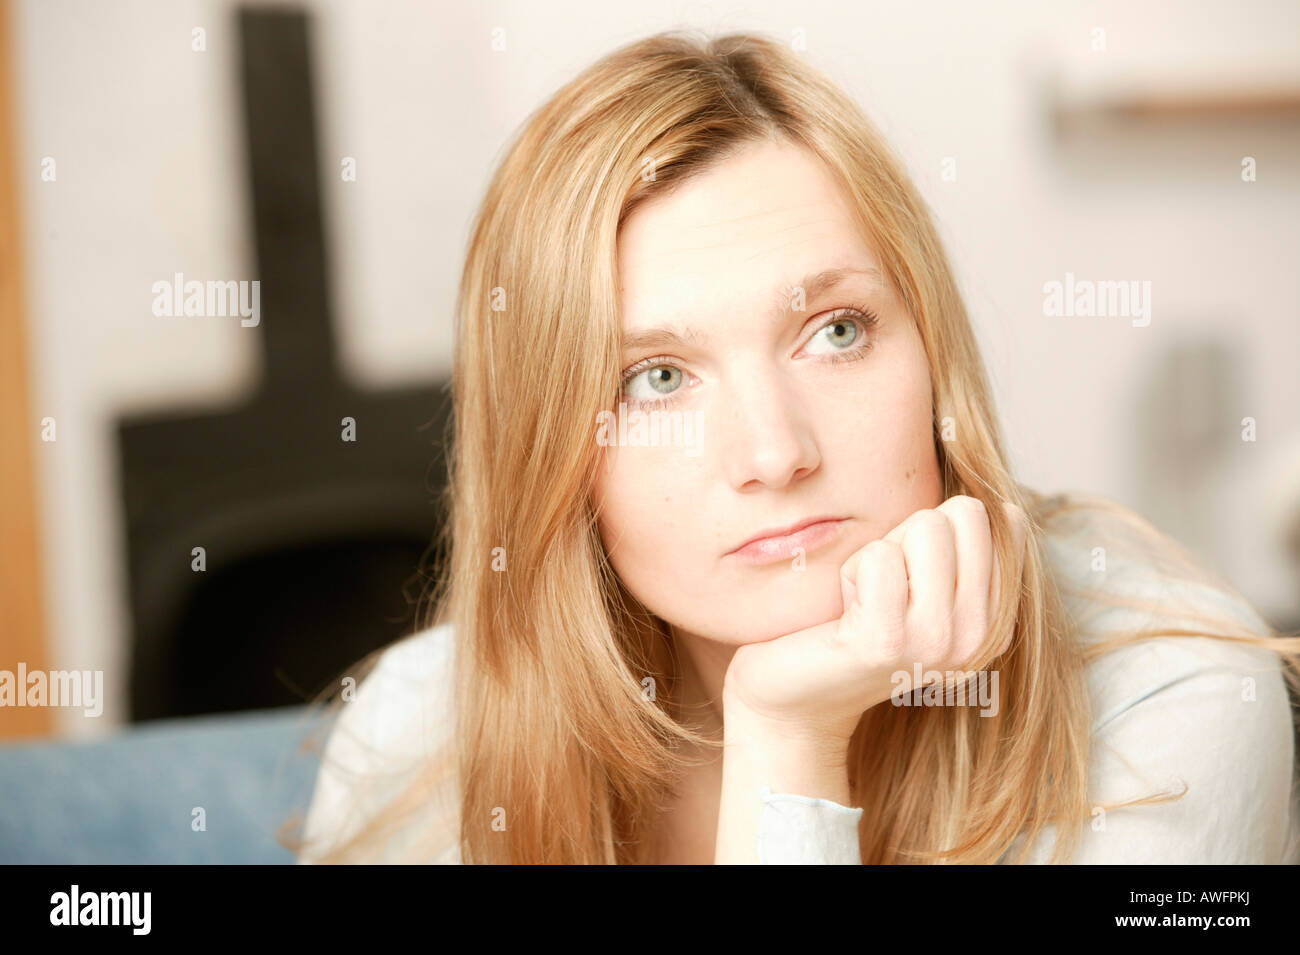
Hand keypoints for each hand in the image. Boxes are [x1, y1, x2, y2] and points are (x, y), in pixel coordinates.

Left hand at [721, 496, 1029, 745]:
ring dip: (878, 554)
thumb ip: (963, 549)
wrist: (793, 698)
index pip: (997, 517)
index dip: (937, 531)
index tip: (911, 578)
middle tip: (882, 587)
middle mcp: (979, 636)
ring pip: (926, 527)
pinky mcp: (888, 641)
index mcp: (995, 618)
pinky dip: (850, 572)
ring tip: (864, 601)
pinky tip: (844, 614)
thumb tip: (1004, 507)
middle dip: (909, 535)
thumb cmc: (855, 622)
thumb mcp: (923, 585)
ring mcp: (937, 641)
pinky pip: (880, 556)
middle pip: (963, 515)